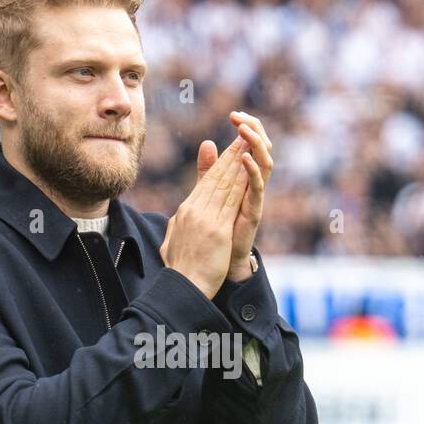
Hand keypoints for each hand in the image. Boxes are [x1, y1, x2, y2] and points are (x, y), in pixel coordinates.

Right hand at [160, 135, 250, 299]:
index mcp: (185, 212)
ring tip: (248, 145)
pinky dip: (241, 183)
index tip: (229, 149)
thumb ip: (177, 224)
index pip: (205, 182)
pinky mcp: (217, 230)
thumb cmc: (180, 269)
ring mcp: (205, 219)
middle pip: (215, 178)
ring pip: (225, 184)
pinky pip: (232, 201)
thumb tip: (177, 215)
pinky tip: (249, 169)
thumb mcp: (174, 240)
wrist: (182, 287)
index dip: (219, 163)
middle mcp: (194, 211)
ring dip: (238, 162)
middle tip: (242, 136)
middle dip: (230, 155)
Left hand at [212, 110, 271, 279]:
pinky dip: (253, 170)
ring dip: (256, 144)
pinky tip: (243, 157)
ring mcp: (255, 196)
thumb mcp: (209, 191)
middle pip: (262, 149)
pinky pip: (258, 186)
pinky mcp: (254, 209)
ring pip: (265, 162)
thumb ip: (209, 169)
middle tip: (239, 117)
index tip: (234, 114)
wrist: (220, 260)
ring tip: (244, 130)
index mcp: (243, 177)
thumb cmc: (217, 227)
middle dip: (253, 129)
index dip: (246, 128)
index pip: (250, 146)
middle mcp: (253, 184)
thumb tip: (207, 142)